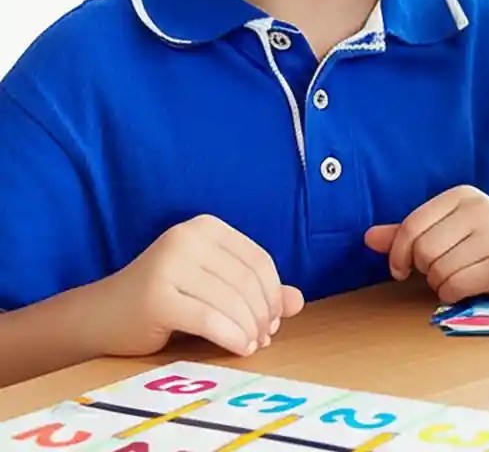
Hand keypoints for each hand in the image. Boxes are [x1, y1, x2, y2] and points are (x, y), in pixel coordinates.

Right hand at [86, 215, 304, 358]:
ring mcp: (169, 263)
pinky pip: (209, 319)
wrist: (103, 316)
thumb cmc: (165, 300)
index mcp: (206, 227)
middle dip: (263, 315)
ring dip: (249, 329)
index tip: (274, 321)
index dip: (273, 295)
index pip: (259, 261)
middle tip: (264, 338)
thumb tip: (297, 301)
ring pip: (232, 301)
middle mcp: (187, 237)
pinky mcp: (156, 295)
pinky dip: (231, 337)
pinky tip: (239, 349)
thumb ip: (255, 291)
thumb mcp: (214, 288)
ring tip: (251, 345)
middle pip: (247, 281)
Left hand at [364, 186, 488, 303]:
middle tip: (439, 272)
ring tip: (456, 278)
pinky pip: (456, 286)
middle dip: (423, 270)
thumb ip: (410, 233)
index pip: (411, 225)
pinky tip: (465, 289)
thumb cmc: (488, 240)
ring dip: (439, 283)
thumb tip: (368, 238)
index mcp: (461, 196)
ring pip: (438, 270)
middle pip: (423, 250)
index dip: (398, 253)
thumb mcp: (450, 228)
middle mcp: (477, 211)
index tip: (402, 268)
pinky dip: (452, 294)